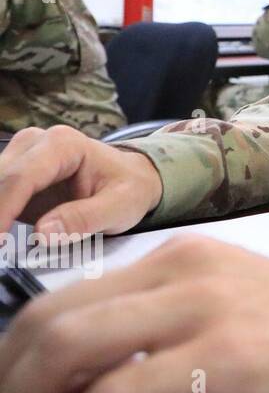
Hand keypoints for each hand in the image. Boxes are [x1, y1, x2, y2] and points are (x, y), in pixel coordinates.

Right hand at [0, 125, 162, 237]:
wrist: (132, 178)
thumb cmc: (129, 188)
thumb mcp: (121, 207)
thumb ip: (84, 219)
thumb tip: (42, 233)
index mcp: (63, 144)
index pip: (21, 178)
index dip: (3, 210)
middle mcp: (36, 144)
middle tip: (2, 248)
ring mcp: (21, 158)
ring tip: (5, 245)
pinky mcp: (13, 176)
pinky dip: (1, 216)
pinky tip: (5, 237)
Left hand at [0, 235, 268, 392]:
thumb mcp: (228, 305)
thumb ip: (162, 320)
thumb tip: (85, 374)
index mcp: (182, 257)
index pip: (66, 297)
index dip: (18, 354)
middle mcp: (184, 271)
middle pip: (54, 319)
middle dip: (11, 379)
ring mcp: (203, 309)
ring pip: (73, 347)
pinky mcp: (224, 356)